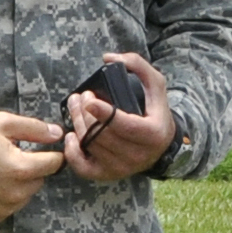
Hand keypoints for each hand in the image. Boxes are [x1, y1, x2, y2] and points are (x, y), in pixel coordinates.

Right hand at [0, 111, 69, 226]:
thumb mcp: (0, 123)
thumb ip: (34, 128)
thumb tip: (58, 134)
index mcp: (21, 169)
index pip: (54, 164)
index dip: (50, 154)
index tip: (41, 149)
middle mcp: (16, 193)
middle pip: (39, 180)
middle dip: (30, 168)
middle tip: (8, 157)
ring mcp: (4, 209)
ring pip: (25, 195)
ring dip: (18, 184)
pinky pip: (9, 207)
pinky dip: (3, 197)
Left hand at [63, 52, 178, 182]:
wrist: (161, 145)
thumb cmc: (155, 111)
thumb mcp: (156, 84)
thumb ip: (137, 64)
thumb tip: (108, 58)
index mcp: (152, 134)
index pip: (124, 126)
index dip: (105, 114)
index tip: (90, 101)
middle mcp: (137, 155)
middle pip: (102, 134)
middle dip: (85, 114)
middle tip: (80, 97)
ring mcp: (121, 168)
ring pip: (91, 145)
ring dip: (77, 123)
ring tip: (75, 107)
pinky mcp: (107, 175)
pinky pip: (83, 167)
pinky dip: (73, 152)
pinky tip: (71, 136)